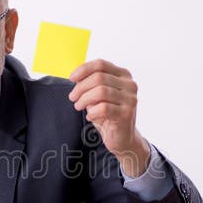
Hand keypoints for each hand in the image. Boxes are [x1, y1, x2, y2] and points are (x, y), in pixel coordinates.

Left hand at [68, 59, 149, 177]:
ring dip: (84, 99)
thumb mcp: (98, 96)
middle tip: (73, 98)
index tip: (71, 78)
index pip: (101, 64)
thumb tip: (76, 77)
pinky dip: (92, 112)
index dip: (83, 69)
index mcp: (123, 75)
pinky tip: (90, 117)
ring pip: (101, 91)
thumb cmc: (108, 115)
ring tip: (79, 106)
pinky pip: (104, 108)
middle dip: (81, 87)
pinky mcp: (127, 114)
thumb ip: (91, 84)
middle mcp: (130, 85)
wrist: (122, 138)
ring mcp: (130, 99)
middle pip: (99, 77)